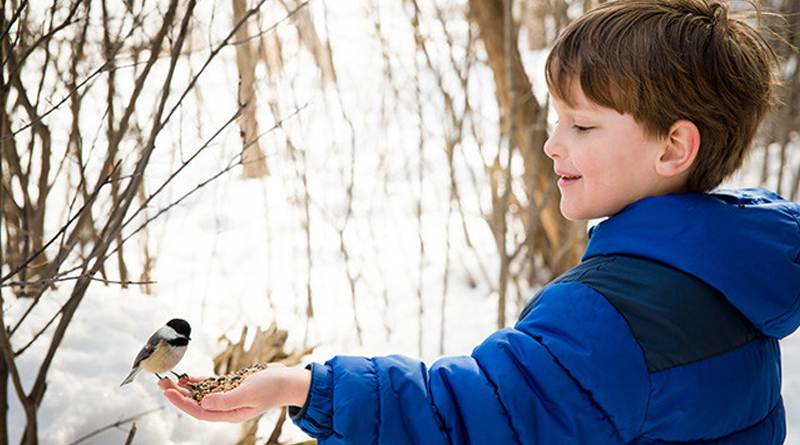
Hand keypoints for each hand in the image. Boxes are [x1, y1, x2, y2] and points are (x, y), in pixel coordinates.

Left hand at [158, 363, 310, 422]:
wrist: (287, 380)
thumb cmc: (272, 387)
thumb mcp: (248, 393)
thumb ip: (226, 400)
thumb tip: (204, 402)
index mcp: (228, 413)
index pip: (198, 411)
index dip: (181, 403)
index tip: (168, 392)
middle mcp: (226, 407)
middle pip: (196, 403)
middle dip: (178, 394)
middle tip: (163, 382)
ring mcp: (228, 396)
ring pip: (201, 394)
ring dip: (185, 387)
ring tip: (170, 380)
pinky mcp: (232, 386)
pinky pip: (211, 386)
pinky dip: (199, 382)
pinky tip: (188, 377)